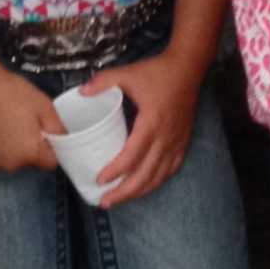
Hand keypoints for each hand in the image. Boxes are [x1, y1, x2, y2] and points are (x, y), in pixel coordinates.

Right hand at [0, 63, 64, 173]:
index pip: (50, 163)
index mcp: (29, 153)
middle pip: (30, 162)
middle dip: (32, 146)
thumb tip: (63, 139)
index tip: (46, 134)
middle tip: (26, 123)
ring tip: (9, 123)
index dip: (51, 148)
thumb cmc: (10, 93)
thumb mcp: (44, 106)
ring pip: (12, 160)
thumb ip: (58, 128)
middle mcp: (10, 163)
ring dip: (14, 148)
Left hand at [84, 48, 202, 205]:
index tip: (99, 180)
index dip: (115, 171)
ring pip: (159, 176)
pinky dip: (157, 181)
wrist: (188, 67)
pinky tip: (146, 186)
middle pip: (145, 175)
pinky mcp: (183, 141)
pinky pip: (171, 169)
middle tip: (105, 201)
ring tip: (122, 199)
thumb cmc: (158, 72)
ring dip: (140, 191)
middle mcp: (166, 137)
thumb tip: (81, 93)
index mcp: (151, 123)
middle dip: (124, 192)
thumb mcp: (128, 73)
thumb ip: (103, 82)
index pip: (132, 156)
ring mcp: (176, 141)